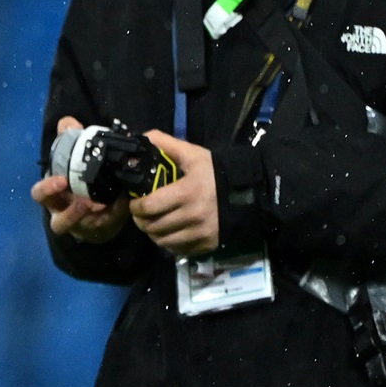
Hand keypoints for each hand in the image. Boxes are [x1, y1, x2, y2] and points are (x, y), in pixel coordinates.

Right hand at [35, 118, 126, 242]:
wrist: (99, 205)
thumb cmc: (81, 182)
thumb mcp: (76, 163)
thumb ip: (71, 142)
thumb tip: (67, 122)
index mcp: (54, 195)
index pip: (40, 194)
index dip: (47, 189)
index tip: (61, 180)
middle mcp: (62, 212)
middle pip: (55, 219)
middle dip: (67, 211)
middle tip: (82, 199)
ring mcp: (79, 224)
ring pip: (72, 226)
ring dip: (82, 216)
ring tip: (97, 204)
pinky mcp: (96, 229)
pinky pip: (101, 225)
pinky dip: (110, 215)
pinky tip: (120, 203)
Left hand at [130, 130, 222, 255]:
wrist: (251, 192)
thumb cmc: (218, 172)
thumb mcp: (194, 155)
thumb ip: (167, 145)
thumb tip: (143, 136)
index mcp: (187, 192)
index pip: (149, 207)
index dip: (136, 206)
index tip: (134, 202)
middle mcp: (192, 216)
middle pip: (152, 226)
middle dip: (141, 220)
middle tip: (141, 214)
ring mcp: (200, 233)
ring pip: (162, 241)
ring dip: (153, 233)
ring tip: (153, 224)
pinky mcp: (207, 245)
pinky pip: (178, 250)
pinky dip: (169, 243)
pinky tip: (170, 233)